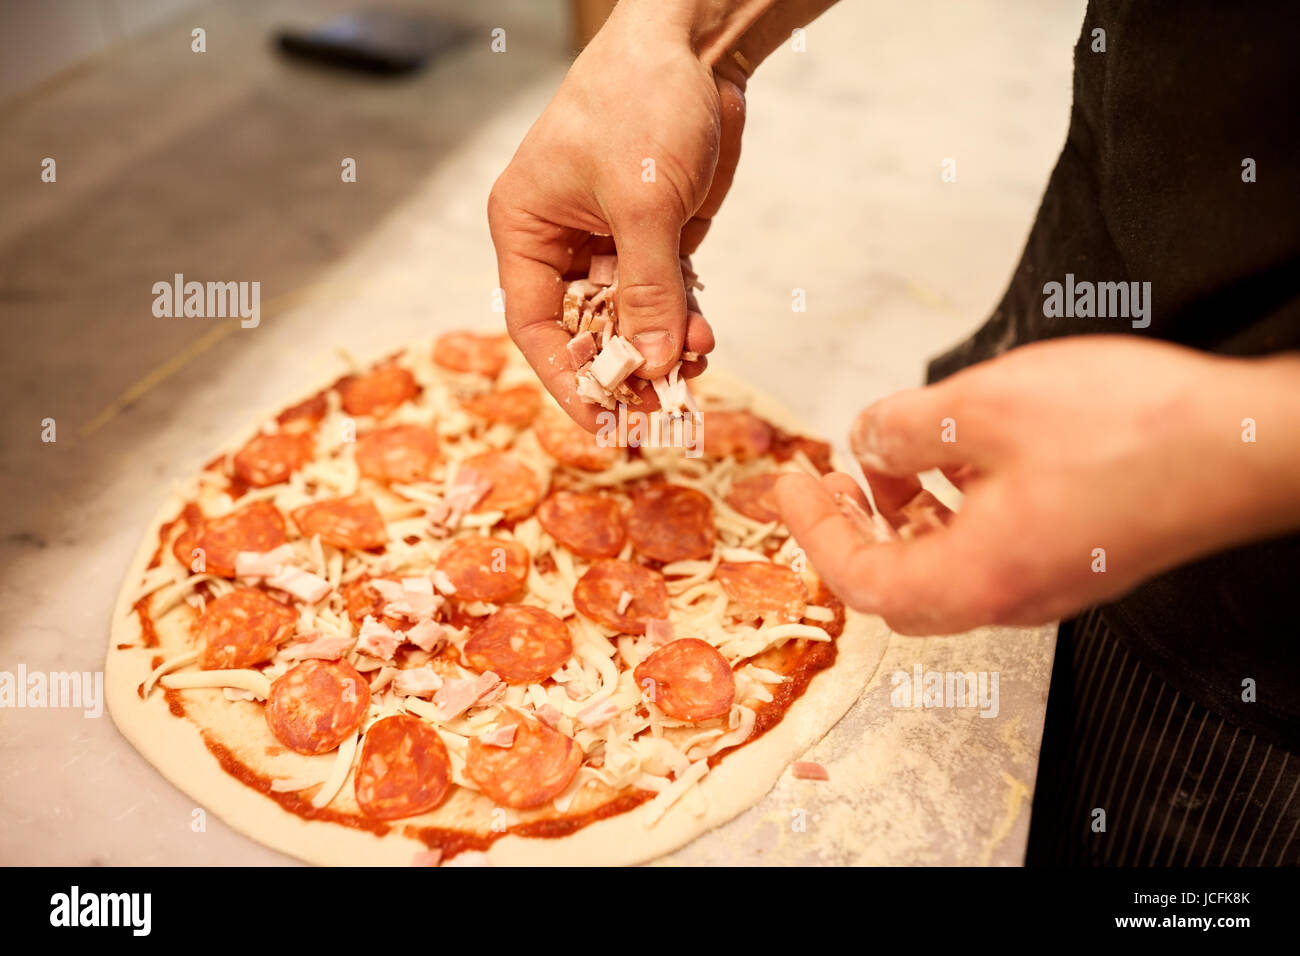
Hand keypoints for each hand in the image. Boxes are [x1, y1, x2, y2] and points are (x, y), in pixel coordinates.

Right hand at [488, 3, 744, 428]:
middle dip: (624, 368)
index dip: (567, 378)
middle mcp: (561, 243)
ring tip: (699, 365)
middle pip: (585, 330)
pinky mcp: (656, 237)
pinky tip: (704, 336)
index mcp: (526, 229)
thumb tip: (657, 366)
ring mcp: (611, 242)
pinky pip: (664, 297)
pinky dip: (683, 321)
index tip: (601, 423)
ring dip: (663, 347)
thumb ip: (649, 290)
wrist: (695, 45)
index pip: (535, 325)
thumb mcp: (642, 203)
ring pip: (630, 319)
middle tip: (662, 404)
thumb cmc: (641, 102)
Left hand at [776, 336, 1299, 634]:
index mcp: (975, 577)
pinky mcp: (1078, 558)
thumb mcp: (984, 408)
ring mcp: (1048, 583)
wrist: (1249, 447)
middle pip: (899, 585)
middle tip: (828, 482)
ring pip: (945, 566)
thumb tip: (864, 438)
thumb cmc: (1132, 431)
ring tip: (890, 458)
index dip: (812, 531)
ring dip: (903, 517)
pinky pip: (991, 548)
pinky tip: (960, 460)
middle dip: (852, 530)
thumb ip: (906, 428)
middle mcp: (1009, 596)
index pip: (859, 580)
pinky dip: (954, 510)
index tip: (789, 486)